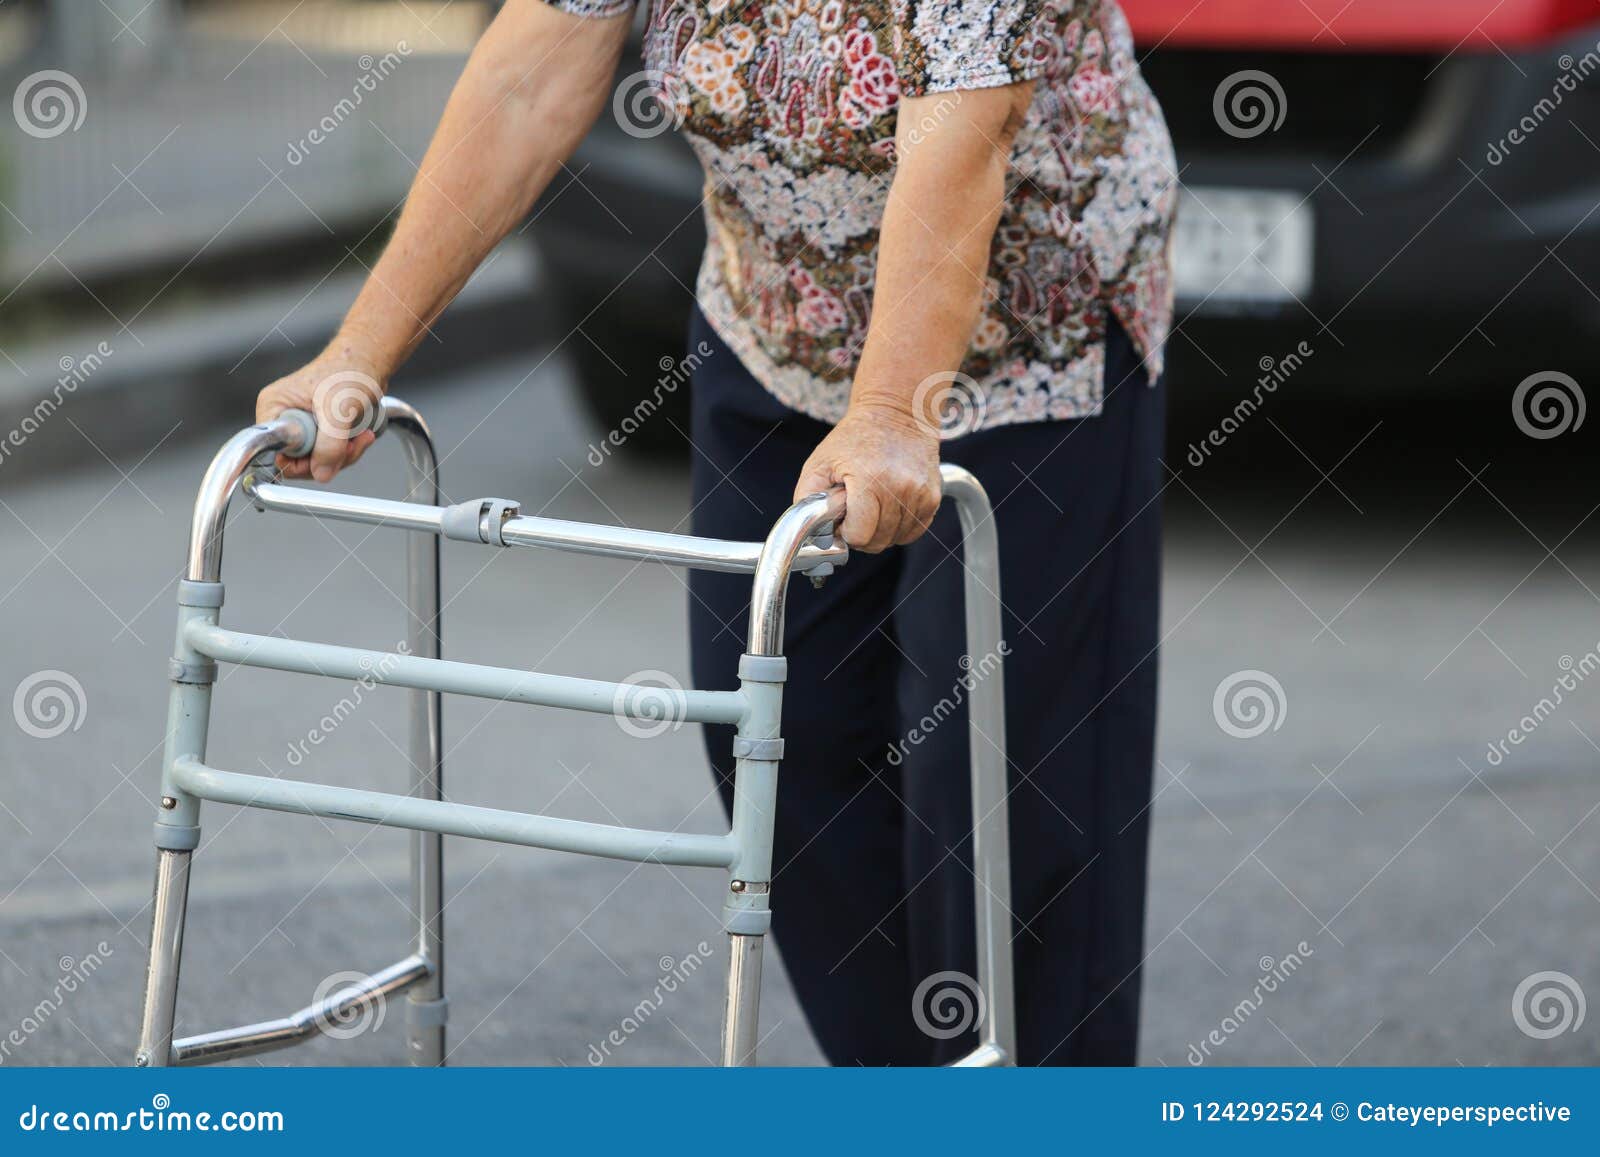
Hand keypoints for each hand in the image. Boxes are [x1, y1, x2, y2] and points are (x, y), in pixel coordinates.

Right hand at [255, 348, 385, 482]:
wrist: (369, 360)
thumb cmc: (349, 370)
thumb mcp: (339, 410)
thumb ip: (329, 444)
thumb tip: (321, 474)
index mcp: (274, 408)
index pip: (275, 453)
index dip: (301, 461)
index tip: (327, 452)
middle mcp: (283, 417)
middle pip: (298, 461)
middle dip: (330, 458)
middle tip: (350, 444)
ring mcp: (301, 425)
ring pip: (318, 460)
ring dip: (344, 454)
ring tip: (361, 436)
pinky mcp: (319, 430)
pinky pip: (330, 454)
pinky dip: (348, 450)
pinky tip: (361, 435)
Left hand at [793, 402, 941, 551]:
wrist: (896, 413)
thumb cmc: (854, 438)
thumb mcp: (819, 463)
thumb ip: (807, 499)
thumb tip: (813, 533)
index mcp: (869, 480)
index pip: (860, 535)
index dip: (846, 532)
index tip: (843, 518)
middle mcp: (900, 488)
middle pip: (879, 541)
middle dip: (863, 533)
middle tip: (856, 511)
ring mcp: (920, 493)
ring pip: (896, 539)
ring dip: (882, 530)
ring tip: (873, 505)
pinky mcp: (933, 497)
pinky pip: (914, 531)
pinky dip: (900, 527)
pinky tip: (889, 507)